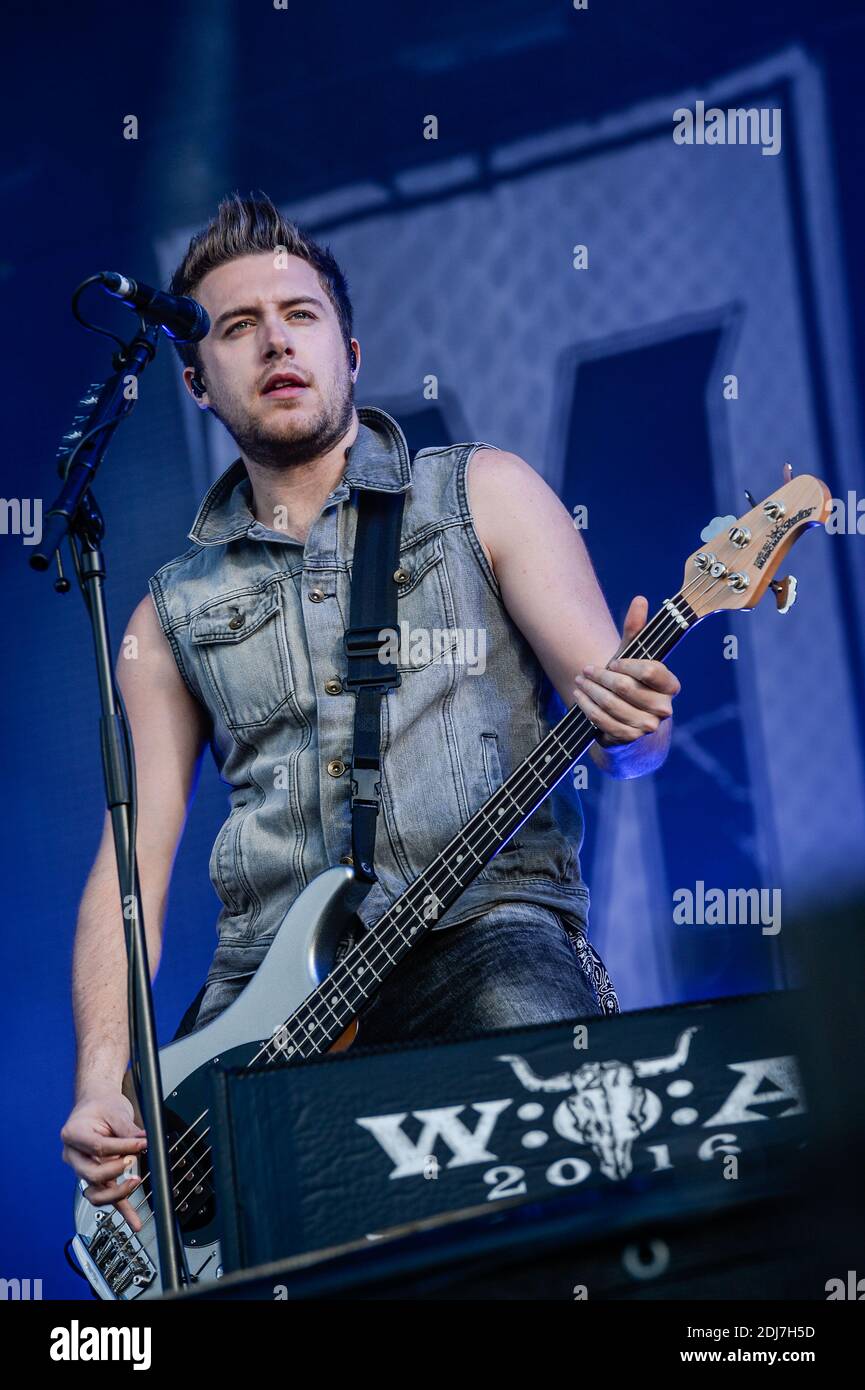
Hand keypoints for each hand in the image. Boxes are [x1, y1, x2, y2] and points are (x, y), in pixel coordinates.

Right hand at [61, 1088, 148, 1232]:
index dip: (123, 1147)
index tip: (142, 1144)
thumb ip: (128, 1129)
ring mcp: (83, 1170)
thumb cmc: (101, 1106)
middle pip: (92, 1174)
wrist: (95, 1104)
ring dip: (117, 1193)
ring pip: (95, 1193)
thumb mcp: (115, 1111)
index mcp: (73, 1135)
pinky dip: (123, 1211)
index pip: (98, 1147)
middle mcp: (74, 1156)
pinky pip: (108, 1198)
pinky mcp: (97, 1178)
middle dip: (115, 1170)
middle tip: (133, 1159)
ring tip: (135, 1183)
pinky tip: (134, 1221)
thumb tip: (145, 1141)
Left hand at [573, 595, 680, 747]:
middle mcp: (663, 708)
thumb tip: (640, 599)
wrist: (628, 723)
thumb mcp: (632, 658)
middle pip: (627, 688)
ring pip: (613, 705)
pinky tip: (580, 698)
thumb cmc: (632, 684)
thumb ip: (636, 631)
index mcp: (670, 686)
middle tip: (587, 669)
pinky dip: (589, 708)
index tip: (614, 661)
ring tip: (580, 681)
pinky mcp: (629, 739)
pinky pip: (605, 722)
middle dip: (602, 677)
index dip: (629, 665)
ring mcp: (647, 726)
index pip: (652, 671)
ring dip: (591, 692)